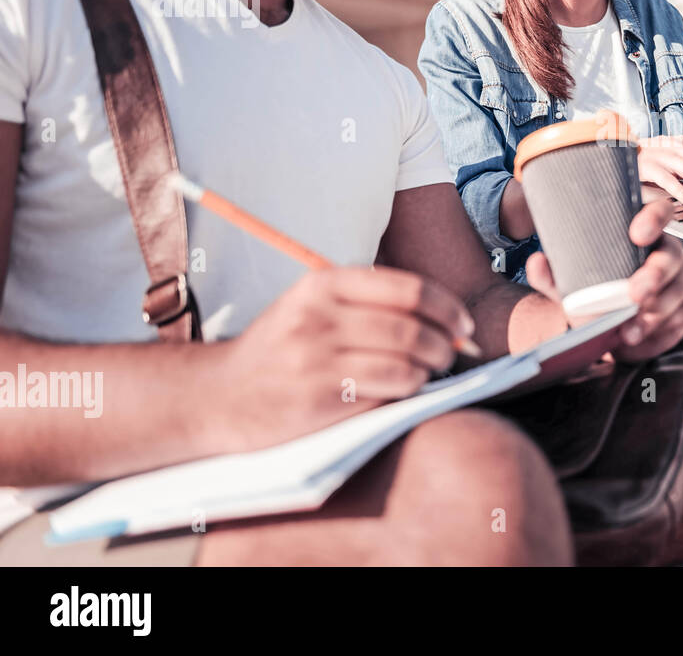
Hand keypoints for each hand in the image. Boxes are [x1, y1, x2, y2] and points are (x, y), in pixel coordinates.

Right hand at [214, 266, 474, 449]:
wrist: (220, 394)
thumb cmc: (282, 348)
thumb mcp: (314, 306)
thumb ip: (371, 304)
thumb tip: (446, 319)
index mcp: (323, 284)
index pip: (407, 288)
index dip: (446, 307)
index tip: (463, 323)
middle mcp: (318, 317)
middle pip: (410, 327)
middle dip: (444, 343)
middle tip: (452, 353)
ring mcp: (316, 359)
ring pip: (404, 361)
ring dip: (430, 369)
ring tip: (431, 371)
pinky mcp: (318, 398)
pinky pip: (385, 392)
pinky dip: (408, 390)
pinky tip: (406, 389)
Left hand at [526, 198, 682, 362]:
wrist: (612, 327)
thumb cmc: (595, 296)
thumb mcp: (571, 286)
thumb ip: (552, 275)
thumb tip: (536, 262)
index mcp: (644, 233)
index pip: (659, 212)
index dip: (653, 218)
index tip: (636, 234)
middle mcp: (669, 250)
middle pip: (672, 256)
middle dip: (655, 276)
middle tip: (634, 295)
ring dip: (658, 312)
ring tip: (632, 329)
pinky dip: (667, 329)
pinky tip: (646, 336)